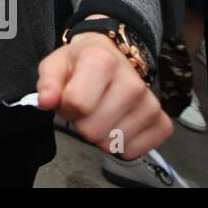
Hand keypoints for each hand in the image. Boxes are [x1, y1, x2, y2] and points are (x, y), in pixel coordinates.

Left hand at [37, 27, 171, 159]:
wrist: (111, 56)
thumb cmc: (80, 64)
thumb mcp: (55, 65)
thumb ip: (47, 83)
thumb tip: (45, 102)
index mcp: (102, 61)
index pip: (77, 104)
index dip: (65, 107)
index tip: (68, 97)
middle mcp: (132, 82)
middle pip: (93, 129)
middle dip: (82, 122)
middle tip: (85, 106)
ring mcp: (150, 103)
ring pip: (112, 143)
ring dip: (100, 133)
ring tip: (101, 111)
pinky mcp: (162, 122)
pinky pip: (133, 151)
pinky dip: (120, 144)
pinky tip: (117, 123)